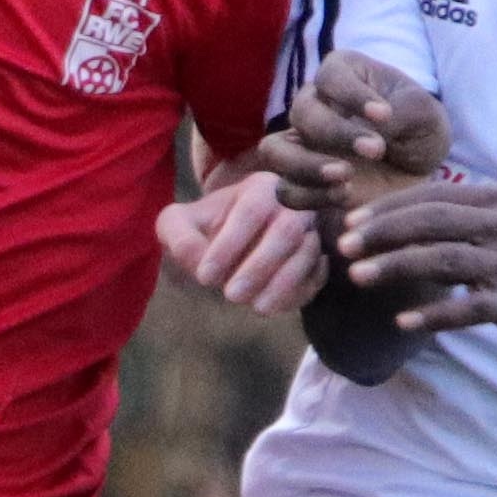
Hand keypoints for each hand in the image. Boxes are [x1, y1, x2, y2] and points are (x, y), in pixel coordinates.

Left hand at [158, 171, 325, 314]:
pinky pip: (318, 274)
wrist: (225, 244)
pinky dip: (302, 291)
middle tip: (231, 296)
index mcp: (259, 188)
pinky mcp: (317, 258)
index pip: (251, 210)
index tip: (204, 277)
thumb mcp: (178, 224)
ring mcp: (309, 231)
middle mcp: (291, 204)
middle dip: (259, 266)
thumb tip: (196, 259)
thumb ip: (178, 235)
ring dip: (284, 283)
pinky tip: (280, 305)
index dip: (229, 244)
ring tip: (258, 308)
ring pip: (307, 252)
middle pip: (286, 230)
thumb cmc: (202, 230)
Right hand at [257, 52, 451, 212]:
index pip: (330, 75)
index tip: (384, 115)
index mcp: (343, 75)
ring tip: (345, 176)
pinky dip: (310, 195)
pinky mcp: (300, 183)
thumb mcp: (426, 116)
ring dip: (306, 164)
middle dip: (336, 132)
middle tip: (376, 150)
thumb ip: (406, 111)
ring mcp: (300, 145)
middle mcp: (315, 105)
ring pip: (274, 151)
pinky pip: (285, 190)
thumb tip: (377, 124)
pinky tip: (345, 195)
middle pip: (302, 112)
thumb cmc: (419, 133)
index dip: (352, 94)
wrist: (418, 176)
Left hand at [336, 178, 496, 370]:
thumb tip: (398, 221)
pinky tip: (403, 322)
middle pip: (433, 221)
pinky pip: (470, 307)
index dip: (388, 209)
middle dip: (383, 233)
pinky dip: (434, 314)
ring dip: (395, 267)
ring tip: (358, 277)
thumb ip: (463, 222)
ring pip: (444, 260)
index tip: (350, 223)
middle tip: (343, 247)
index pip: (435, 196)